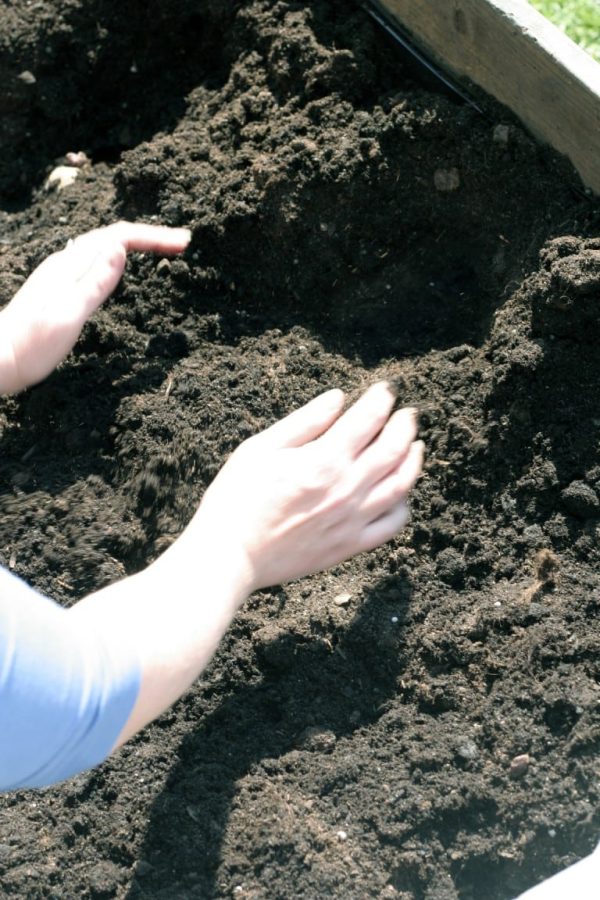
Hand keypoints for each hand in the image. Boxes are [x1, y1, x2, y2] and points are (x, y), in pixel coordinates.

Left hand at [0, 221, 190, 393]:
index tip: (184, 243)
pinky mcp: (62, 288)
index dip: (154, 237)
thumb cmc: (32, 345)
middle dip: (151, 236)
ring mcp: (63, 274)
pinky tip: (125, 268)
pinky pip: (98, 261)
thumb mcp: (69, 315)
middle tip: (183, 243)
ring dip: (137, 244)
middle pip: (114, 236)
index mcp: (71, 265)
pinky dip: (120, 258)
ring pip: (105, 246)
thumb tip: (120, 249)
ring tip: (164, 249)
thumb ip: (95, 282)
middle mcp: (66, 263)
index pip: (119, 237)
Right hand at [192, 382, 423, 590]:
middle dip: (405, 425)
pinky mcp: (350, 545)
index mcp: (323, 460)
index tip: (385, 390)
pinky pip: (392, 524)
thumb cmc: (237, 498)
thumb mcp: (262, 448)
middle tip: (407, 413)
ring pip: (401, 485)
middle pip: (394, 449)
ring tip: (414, 446)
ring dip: (413, 460)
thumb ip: (305, 421)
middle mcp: (346, 489)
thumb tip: (338, 398)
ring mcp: (353, 520)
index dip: (381, 400)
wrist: (230, 555)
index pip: (368, 420)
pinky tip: (399, 493)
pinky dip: (404, 504)